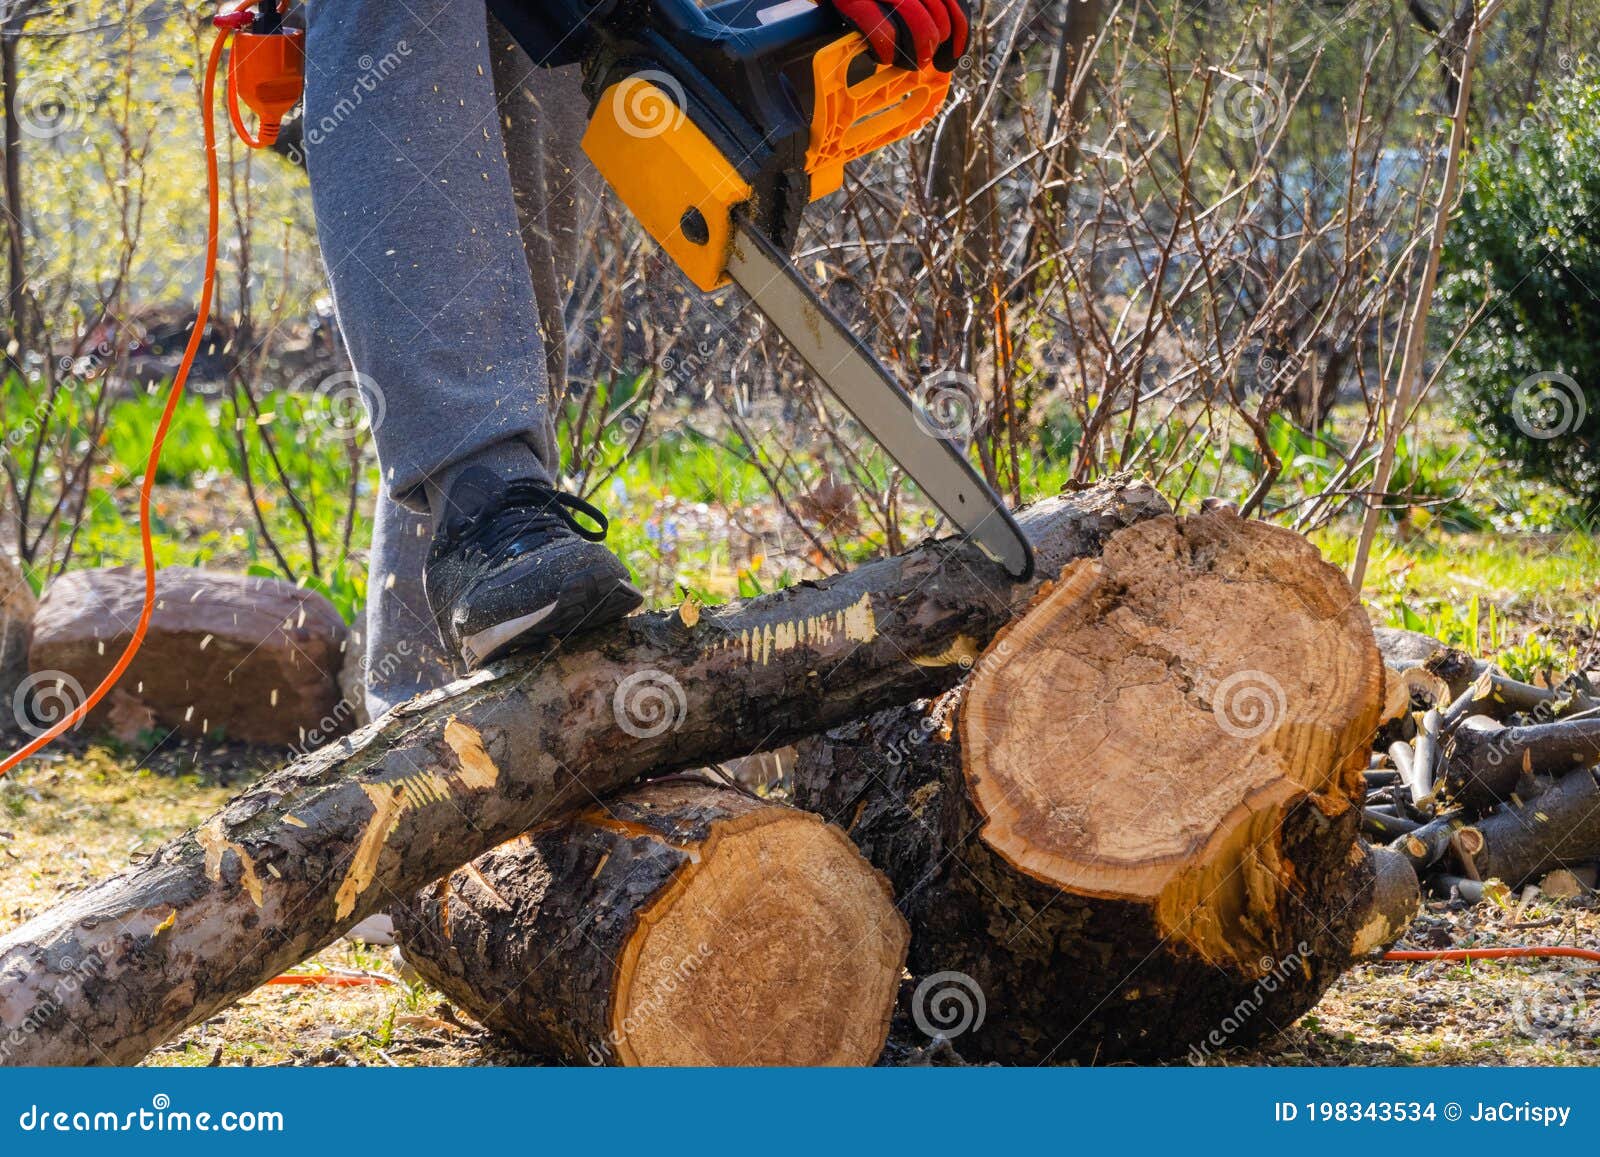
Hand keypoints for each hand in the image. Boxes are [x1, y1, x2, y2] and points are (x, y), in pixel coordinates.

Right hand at [827, 0, 968, 72]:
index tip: (954, 54)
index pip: (949, 4)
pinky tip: (884, 56)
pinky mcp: (850, 0)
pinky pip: (882, 30)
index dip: (959, 32)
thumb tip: (941, 39)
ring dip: (915, 53)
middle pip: (936, 19)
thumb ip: (912, 6)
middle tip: (921, 60)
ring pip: (917, 24)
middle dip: (931, 48)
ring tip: (905, 63)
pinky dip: (886, 49)